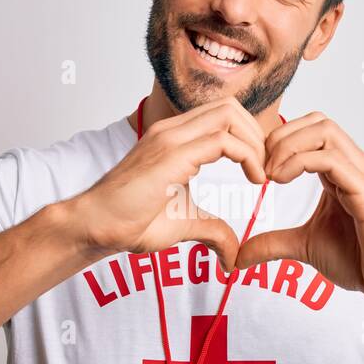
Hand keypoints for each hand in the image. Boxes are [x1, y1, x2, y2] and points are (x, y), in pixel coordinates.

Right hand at [71, 97, 267, 270]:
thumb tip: (233, 256)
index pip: (224, 116)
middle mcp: (173, 130)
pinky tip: (255, 181)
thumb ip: (212, 231)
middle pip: (232, 107)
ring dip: (257, 143)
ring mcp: (171, 137)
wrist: (96, 226)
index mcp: (176, 138)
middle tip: (267, 171)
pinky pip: (224, 140)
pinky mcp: (172, 154)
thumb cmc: (130, 222)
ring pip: (230, 115)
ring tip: (263, 176)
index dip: (251, 139)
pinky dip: (249, 156)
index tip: (261, 172)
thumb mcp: (184, 223)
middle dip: (259, 135)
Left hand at [233, 112, 363, 304]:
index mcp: (342, 170)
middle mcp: (354, 164)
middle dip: (281, 137)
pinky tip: (281, 181)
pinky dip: (300, 162)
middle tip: (261, 168)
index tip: (258, 169)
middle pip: (317, 121)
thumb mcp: (305, 247)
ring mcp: (362, 174)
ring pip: (325, 130)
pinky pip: (331, 159)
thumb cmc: (361, 260)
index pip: (311, 130)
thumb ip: (274, 244)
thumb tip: (240, 255)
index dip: (279, 142)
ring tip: (270, 175)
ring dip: (288, 146)